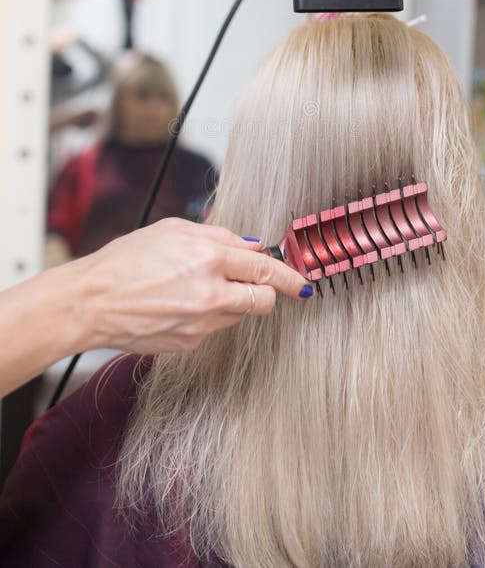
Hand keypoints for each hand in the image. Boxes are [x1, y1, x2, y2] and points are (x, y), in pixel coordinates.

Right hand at [72, 218, 311, 353]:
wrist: (92, 302)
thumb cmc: (127, 259)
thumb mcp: (174, 229)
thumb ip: (220, 235)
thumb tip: (253, 247)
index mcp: (209, 257)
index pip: (266, 270)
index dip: (290, 276)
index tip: (303, 281)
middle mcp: (210, 292)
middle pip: (264, 300)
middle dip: (268, 292)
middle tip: (258, 284)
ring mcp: (201, 323)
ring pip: (240, 315)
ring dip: (234, 301)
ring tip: (199, 288)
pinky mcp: (190, 342)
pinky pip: (215, 327)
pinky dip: (209, 315)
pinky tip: (182, 303)